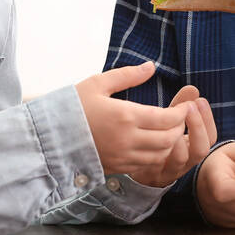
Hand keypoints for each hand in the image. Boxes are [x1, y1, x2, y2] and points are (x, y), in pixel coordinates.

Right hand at [75, 62, 207, 184]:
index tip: (185, 106)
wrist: (49, 136)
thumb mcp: (98, 84)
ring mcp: (122, 156)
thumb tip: (151, 66)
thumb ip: (127, 75)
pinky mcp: (116, 167)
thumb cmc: (72, 106)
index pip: (167, 119)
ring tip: (169, 131)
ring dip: (170, 144)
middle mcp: (127, 139)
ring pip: (160, 155)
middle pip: (168, 138)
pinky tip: (154, 145)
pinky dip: (156, 156)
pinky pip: (146, 165)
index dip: (181, 113)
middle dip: (179, 128)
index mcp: (125, 116)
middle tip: (180, 118)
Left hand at [130, 83, 217, 187]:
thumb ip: (181, 107)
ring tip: (171, 121)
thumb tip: (192, 88)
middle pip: (201, 150)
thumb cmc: (158, 138)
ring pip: (181, 158)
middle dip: (197, 126)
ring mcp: (170, 171)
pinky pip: (158, 164)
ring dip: (178, 138)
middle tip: (188, 107)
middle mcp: (186, 162)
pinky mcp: (152, 175)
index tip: (199, 100)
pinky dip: (157, 149)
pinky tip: (151, 134)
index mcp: (193, 149)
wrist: (137, 164)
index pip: (211, 137)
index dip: (207, 120)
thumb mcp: (171, 122)